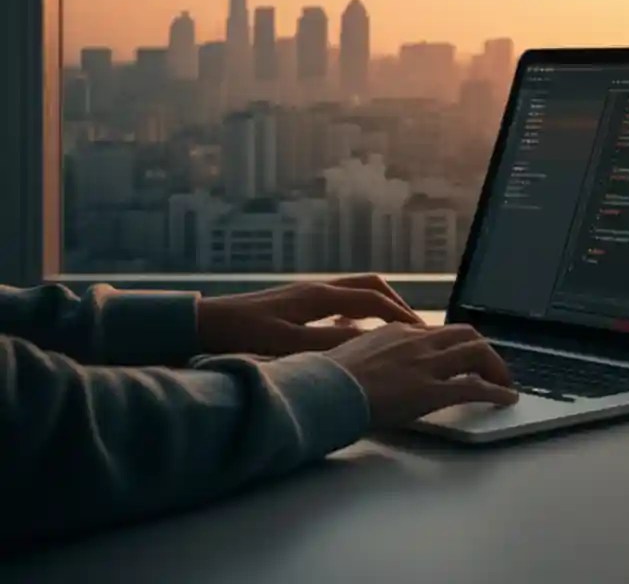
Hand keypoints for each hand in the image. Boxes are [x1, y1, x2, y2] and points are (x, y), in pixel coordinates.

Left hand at [197, 275, 423, 356]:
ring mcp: (307, 293)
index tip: (422, 333)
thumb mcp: (289, 345)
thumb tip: (370, 342)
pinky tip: (356, 334)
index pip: (375, 301)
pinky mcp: (296, 303)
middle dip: (397, 304)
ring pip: (357, 292)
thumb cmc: (241, 336)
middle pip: (371, 287)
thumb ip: (331, 343)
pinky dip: (359, 313)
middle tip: (416, 327)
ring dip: (380, 307)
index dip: (401, 316)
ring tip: (395, 330)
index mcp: (320, 296)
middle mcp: (318, 289)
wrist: (202, 324)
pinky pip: (341, 301)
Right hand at [323, 323, 518, 426]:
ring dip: (495, 368)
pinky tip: (506, 398)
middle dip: (482, 350)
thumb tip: (343, 328)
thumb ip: (354, 341)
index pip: (436, 332)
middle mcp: (416, 341)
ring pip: (477, 353)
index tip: (459, 357)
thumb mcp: (342, 351)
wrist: (322, 392)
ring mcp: (426, 365)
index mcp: (395, 332)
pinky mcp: (432, 391)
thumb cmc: (325, 378)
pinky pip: (475, 387)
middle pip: (465, 334)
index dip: (453, 345)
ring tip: (503, 382)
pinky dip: (496, 392)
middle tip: (489, 367)